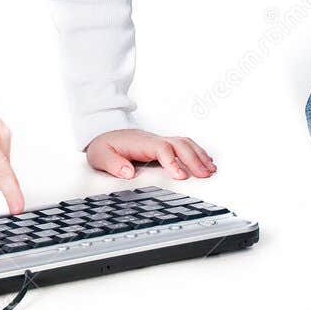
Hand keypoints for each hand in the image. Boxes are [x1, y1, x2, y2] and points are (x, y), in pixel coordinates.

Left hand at [84, 129, 215, 180]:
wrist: (103, 133)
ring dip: (199, 155)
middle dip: (194, 159)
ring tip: (210, 170)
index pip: (161, 149)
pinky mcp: (163, 145)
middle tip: (204, 175)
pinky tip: (205, 162)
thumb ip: (113, 164)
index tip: (181, 176)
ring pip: (185, 143)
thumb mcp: (100, 156)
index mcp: (140, 143)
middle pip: (179, 144)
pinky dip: (197, 152)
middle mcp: (153, 140)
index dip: (173, 161)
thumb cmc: (104, 146)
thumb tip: (128, 173)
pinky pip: (184, 145)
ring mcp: (159, 142)